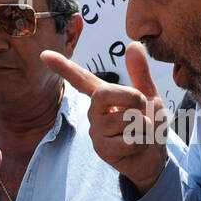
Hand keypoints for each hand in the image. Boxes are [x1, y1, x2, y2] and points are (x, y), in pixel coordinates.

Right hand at [41, 42, 169, 195]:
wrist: (156, 156)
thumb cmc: (150, 125)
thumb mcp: (150, 96)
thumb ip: (140, 73)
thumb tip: (134, 44)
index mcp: (104, 96)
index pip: (80, 78)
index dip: (63, 66)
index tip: (44, 55)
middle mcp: (95, 111)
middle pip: (103, 93)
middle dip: (131, 98)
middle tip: (143, 110)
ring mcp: (96, 131)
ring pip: (124, 119)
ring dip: (143, 125)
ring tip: (139, 133)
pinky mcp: (102, 149)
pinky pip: (128, 139)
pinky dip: (142, 141)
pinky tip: (137, 146)